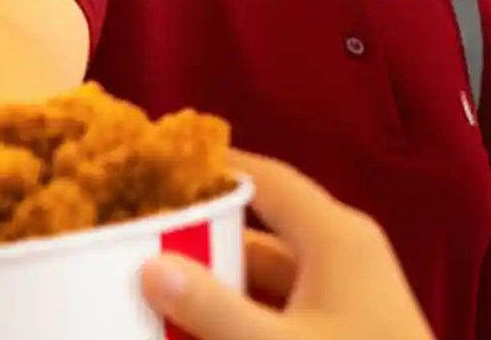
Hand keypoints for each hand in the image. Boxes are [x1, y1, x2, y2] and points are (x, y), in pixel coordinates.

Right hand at [141, 150, 434, 339]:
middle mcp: (343, 253)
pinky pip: (283, 309)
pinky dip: (246, 316)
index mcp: (336, 236)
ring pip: (268, 278)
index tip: (162, 168)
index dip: (216, 170)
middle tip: (143, 245)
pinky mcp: (343, 325)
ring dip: (222, 289)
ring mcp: (347, 293)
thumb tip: (151, 268)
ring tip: (161, 297)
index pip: (268, 181)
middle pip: (260, 234)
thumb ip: (213, 309)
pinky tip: (204, 330)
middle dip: (203, 245)